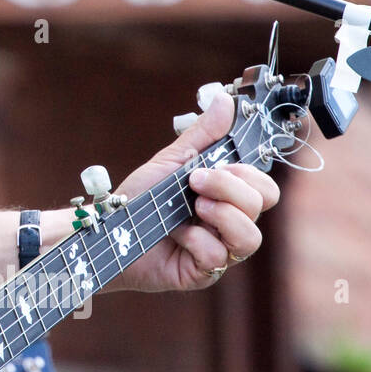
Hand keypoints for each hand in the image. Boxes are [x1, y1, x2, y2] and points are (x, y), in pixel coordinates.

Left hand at [112, 88, 278, 292]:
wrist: (106, 230)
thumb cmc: (140, 198)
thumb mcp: (171, 162)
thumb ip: (203, 135)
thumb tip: (225, 100)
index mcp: (226, 197)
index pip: (264, 186)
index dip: (245, 174)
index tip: (207, 167)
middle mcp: (229, 223)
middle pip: (262, 205)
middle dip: (231, 189)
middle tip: (195, 184)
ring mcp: (218, 248)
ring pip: (250, 238)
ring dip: (222, 216)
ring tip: (193, 209)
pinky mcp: (202, 272)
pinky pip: (218, 258)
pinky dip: (197, 242)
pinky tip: (176, 236)